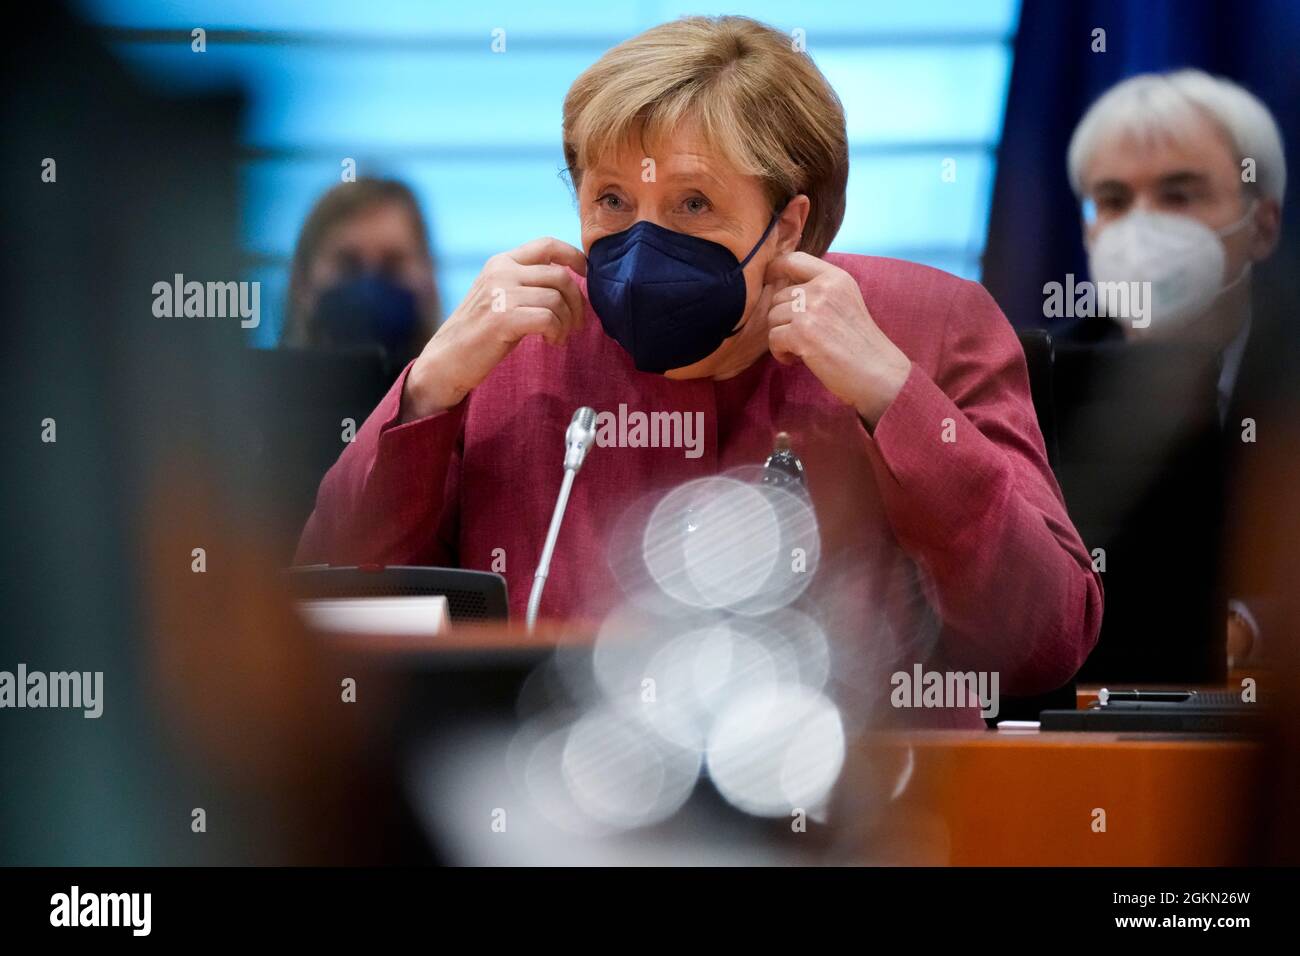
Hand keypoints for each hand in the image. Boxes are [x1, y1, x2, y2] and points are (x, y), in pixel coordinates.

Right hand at [402, 237, 586, 420]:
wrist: (446, 360)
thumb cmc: (480, 332)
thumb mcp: (502, 296)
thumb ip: (528, 282)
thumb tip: (571, 279)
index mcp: (502, 262)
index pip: (547, 244)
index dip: (575, 256)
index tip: (587, 276)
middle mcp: (501, 272)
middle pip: (560, 276)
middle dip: (577, 302)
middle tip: (576, 324)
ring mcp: (500, 293)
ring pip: (557, 299)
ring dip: (567, 322)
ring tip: (559, 336)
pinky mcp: (502, 318)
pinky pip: (549, 318)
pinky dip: (557, 332)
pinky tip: (552, 341)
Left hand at [764, 252, 910, 427]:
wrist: (878, 373)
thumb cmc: (860, 344)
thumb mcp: (846, 302)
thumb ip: (819, 289)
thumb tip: (780, 285)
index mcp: (836, 278)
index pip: (795, 259)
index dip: (776, 268)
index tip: (770, 280)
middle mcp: (823, 288)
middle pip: (778, 296)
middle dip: (783, 319)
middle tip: (801, 336)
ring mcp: (812, 310)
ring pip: (772, 318)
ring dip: (781, 336)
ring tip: (802, 349)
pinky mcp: (802, 334)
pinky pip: (773, 338)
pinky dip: (780, 353)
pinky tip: (797, 359)